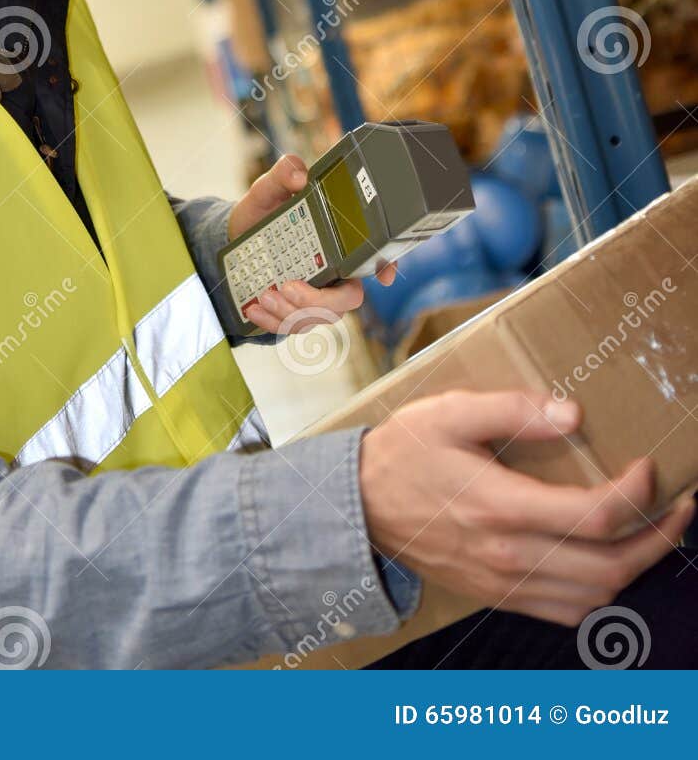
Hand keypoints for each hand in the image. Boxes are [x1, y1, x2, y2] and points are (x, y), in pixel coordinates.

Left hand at [228, 153, 396, 334]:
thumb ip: (283, 174)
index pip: (373, 256)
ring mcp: (317, 297)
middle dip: (320, 301)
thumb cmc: (262, 213)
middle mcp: (334, 273)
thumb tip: (299, 176)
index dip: (386, 266)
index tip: (383, 277)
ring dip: (291, 312)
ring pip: (319, 318)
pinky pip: (293, 328)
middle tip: (289, 286)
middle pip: (347, 299)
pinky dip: (274, 322)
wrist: (234, 238)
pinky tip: (254, 308)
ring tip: (264, 295)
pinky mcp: (296, 313)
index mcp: (338, 241)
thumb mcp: (268, 189)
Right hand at [360, 389, 694, 626]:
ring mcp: (505, 583)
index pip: (594, 517)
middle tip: (681, 505)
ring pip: (596, 596)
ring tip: (653, 530)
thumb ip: (513, 410)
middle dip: (659, 537)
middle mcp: (509, 556)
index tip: (648, 466)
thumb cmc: (404, 453)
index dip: (636, 494)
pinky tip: (609, 560)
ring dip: (637, 566)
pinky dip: (603, 591)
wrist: (357, 507)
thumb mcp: (450, 412)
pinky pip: (569, 611)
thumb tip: (573, 414)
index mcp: (500, 507)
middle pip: (611, 567)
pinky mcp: (499, 595)